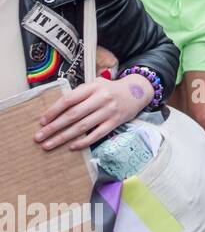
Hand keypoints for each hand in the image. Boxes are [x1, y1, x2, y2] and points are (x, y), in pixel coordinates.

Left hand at [36, 76, 150, 150]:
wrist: (137, 92)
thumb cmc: (110, 89)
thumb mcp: (95, 85)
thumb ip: (79, 94)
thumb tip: (57, 110)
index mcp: (92, 88)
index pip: (68, 100)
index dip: (53, 111)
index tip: (42, 121)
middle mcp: (100, 99)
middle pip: (73, 115)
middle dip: (54, 127)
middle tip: (39, 137)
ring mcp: (109, 111)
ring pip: (82, 127)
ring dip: (64, 137)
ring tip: (49, 145)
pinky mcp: (115, 122)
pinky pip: (97, 134)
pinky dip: (84, 141)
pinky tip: (72, 146)